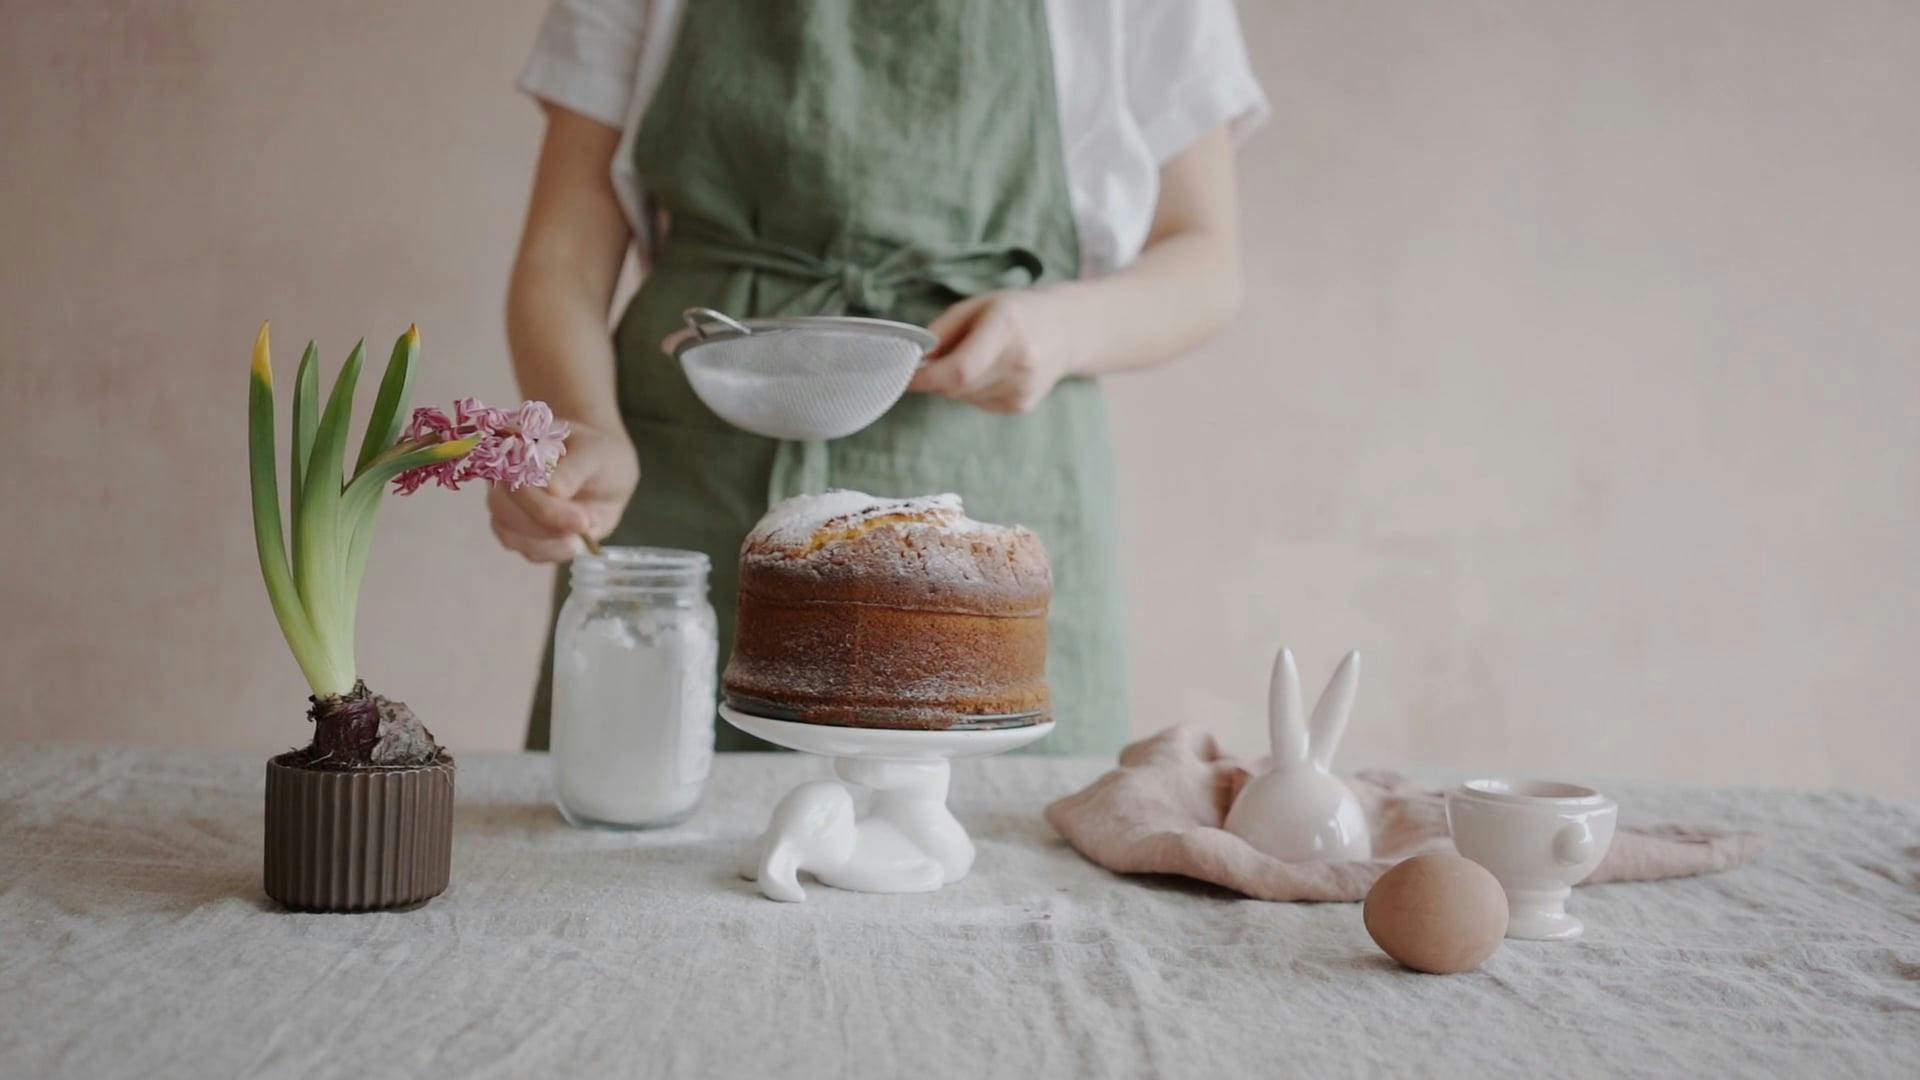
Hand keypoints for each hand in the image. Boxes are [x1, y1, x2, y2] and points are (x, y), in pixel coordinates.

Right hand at [487, 421, 637, 561]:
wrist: (601, 469)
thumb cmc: (595, 456)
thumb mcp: (594, 454)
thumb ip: (573, 469)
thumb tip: (553, 490)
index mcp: (515, 449)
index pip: (515, 482)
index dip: (546, 507)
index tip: (582, 520)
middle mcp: (501, 477)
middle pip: (505, 510)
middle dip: (547, 527)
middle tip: (586, 525)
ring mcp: (505, 504)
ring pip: (509, 533)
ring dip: (548, 542)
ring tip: (581, 533)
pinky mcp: (515, 529)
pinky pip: (522, 547)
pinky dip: (549, 551)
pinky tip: (572, 540)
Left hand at [908, 288, 1081, 413]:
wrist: (1067, 331)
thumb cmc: (1016, 311)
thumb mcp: (977, 305)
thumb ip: (943, 329)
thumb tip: (915, 357)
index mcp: (1008, 328)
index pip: (960, 369)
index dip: (926, 378)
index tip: (905, 375)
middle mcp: (1020, 362)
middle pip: (957, 386)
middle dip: (937, 377)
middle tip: (938, 358)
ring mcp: (1023, 388)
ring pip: (964, 397)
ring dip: (956, 383)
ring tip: (977, 357)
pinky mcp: (1020, 405)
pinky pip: (977, 403)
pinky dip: (972, 390)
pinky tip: (992, 370)